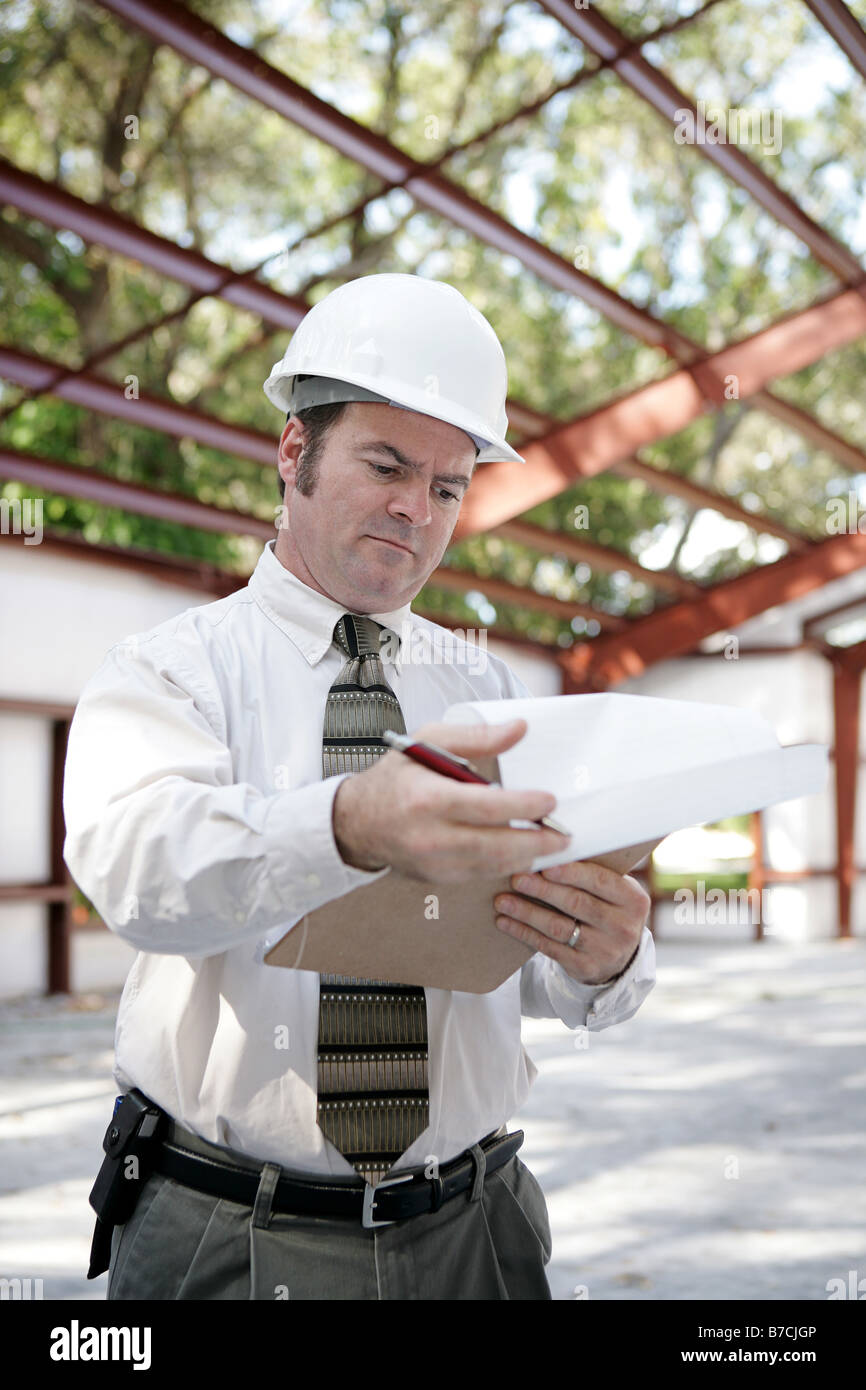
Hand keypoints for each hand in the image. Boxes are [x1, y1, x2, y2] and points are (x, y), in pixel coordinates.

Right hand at [332, 717, 570, 883]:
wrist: (357, 821)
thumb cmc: (396, 776)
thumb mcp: (428, 741)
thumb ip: (476, 737)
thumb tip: (519, 729)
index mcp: (427, 798)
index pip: (486, 807)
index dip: (524, 806)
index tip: (550, 800)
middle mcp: (430, 836)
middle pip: (496, 845)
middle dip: (537, 842)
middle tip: (564, 834)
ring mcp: (433, 863)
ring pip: (492, 866)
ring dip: (527, 857)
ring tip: (553, 844)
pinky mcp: (437, 879)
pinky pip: (481, 875)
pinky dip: (506, 865)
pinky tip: (524, 853)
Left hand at [493, 858, 649, 984]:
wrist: (616, 956)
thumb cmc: (606, 908)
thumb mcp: (613, 891)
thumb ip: (592, 872)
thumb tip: (548, 846)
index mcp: (634, 899)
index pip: (600, 881)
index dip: (571, 873)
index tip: (544, 865)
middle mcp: (624, 927)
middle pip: (577, 903)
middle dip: (543, 889)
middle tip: (516, 877)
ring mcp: (606, 951)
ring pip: (559, 927)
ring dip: (527, 912)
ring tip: (502, 900)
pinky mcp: (585, 968)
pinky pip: (550, 948)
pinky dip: (525, 933)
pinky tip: (506, 922)